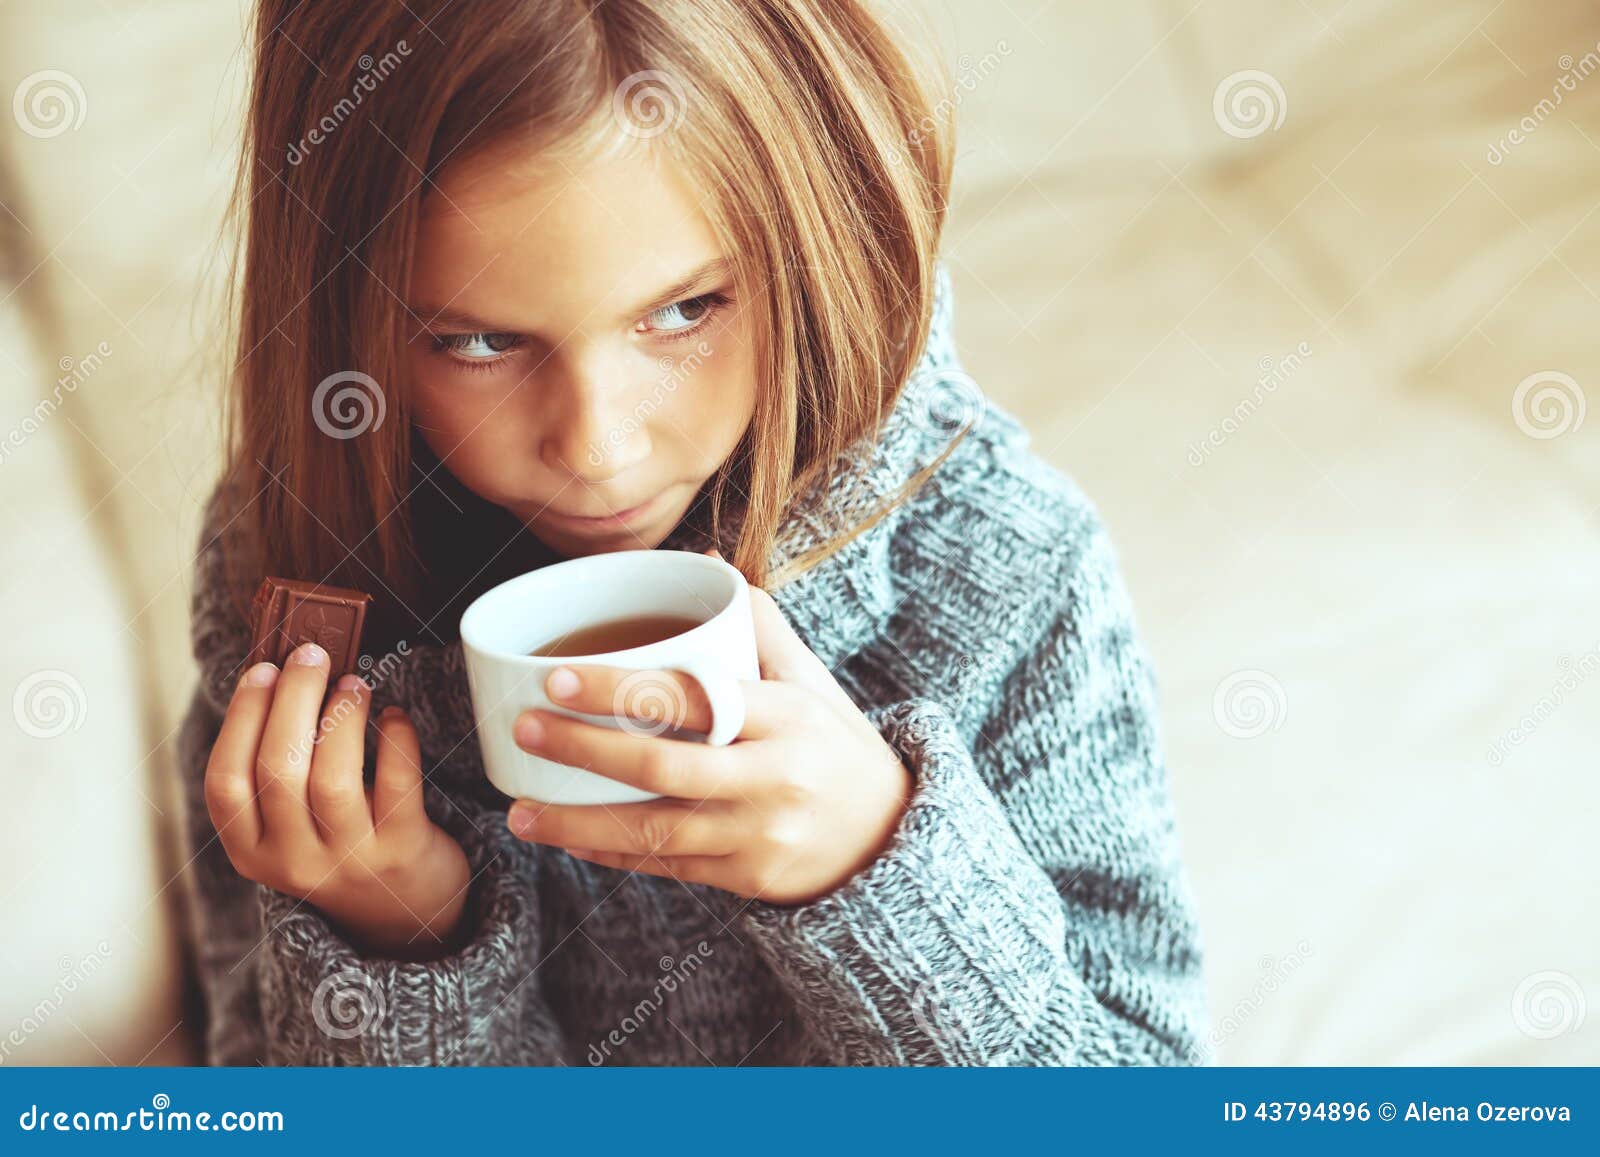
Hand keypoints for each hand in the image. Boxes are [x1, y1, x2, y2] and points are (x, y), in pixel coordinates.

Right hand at [204, 642, 470, 960]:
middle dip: (292, 700)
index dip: (241, 719)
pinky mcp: (401, 852)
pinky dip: (396, 740)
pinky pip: (396, 785)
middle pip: (278, 770)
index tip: (262, 669)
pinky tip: (394, 716)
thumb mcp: (294, 823)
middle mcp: (293, 861)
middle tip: (312, 655)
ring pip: (331, 780)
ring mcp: (349, 862)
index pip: (225, 782)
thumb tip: (286, 676)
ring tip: (354, 682)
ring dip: (341, 717)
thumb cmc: (343, 845)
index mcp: (252, 851)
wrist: (406, 913)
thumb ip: (281, 767)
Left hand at [505, 556, 913, 904]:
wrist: (886, 835)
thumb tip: (706, 560)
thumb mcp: (811, 680)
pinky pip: (666, 866)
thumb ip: (760, 623)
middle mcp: (773, 776)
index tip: (556, 678)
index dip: (619, 689)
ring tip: (520, 811)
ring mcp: (759, 834)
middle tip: (525, 729)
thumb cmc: (833, 743)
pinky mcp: (747, 879)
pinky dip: (611, 854)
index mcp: (787, 716)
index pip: (692, 697)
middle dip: (584, 750)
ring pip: (654, 830)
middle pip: (664, 765)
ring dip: (578, 822)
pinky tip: (568, 839)